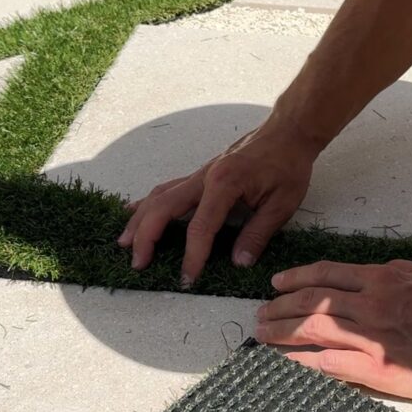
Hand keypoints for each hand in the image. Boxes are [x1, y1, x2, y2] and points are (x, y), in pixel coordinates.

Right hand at [117, 120, 317, 283]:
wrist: (286, 132)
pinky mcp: (200, 175)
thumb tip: (238, 263)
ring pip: (159, 196)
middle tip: (138, 264)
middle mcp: (204, 177)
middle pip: (164, 207)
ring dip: (140, 220)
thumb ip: (258, 234)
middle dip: (147, 237)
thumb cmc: (287, 165)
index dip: (192, 255)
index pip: (200, 227)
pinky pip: (167, 189)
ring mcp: (199, 174)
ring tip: (124, 243)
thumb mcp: (282, 203)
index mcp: (225, 184)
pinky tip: (134, 212)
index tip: (187, 279)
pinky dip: (148, 203)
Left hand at [254, 259, 411, 403]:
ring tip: (261, 335)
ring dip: (281, 332)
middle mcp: (370, 303)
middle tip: (260, 313)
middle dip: (279, 306)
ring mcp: (371, 337)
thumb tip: (367, 276)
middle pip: (311, 302)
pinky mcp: (376, 369)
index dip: (296, 278)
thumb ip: (393, 273)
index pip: (326, 274)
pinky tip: (285, 362)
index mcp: (382, 278)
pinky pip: (329, 364)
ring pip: (312, 330)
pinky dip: (303, 361)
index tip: (276, 284)